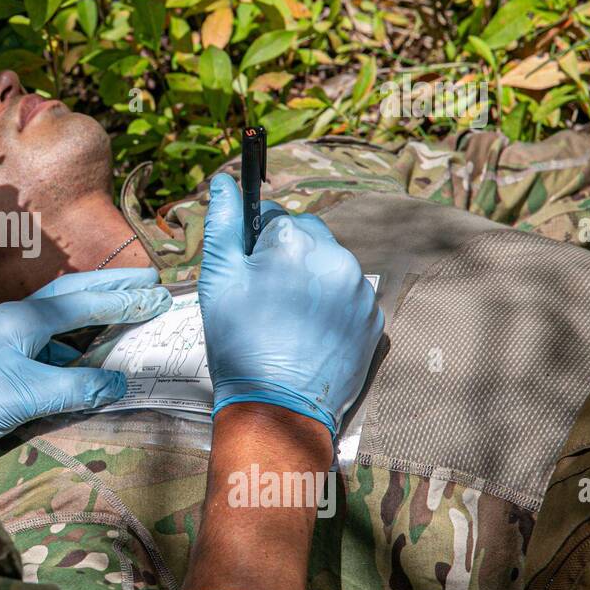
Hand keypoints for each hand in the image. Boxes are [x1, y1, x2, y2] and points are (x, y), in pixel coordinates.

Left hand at [0, 268, 170, 453]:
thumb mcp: (23, 397)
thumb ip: (73, 388)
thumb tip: (119, 384)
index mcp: (20, 319)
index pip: (82, 302)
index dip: (123, 300)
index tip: (157, 293)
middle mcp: (12, 319)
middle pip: (71, 296)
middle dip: (112, 290)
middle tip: (150, 283)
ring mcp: (3, 337)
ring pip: (59, 322)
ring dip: (94, 320)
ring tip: (129, 321)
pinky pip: (46, 346)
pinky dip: (73, 350)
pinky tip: (86, 366)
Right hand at [199, 173, 382, 436]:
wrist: (278, 408)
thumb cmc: (239, 342)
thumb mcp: (217, 280)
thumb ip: (222, 223)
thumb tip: (223, 182)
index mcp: (295, 240)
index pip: (275, 216)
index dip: (255, 244)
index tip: (247, 275)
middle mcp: (336, 256)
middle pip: (307, 237)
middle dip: (286, 258)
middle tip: (263, 300)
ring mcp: (360, 290)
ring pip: (329, 267)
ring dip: (309, 282)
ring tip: (285, 321)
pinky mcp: (373, 320)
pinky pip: (347, 298)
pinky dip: (328, 308)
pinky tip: (306, 334)